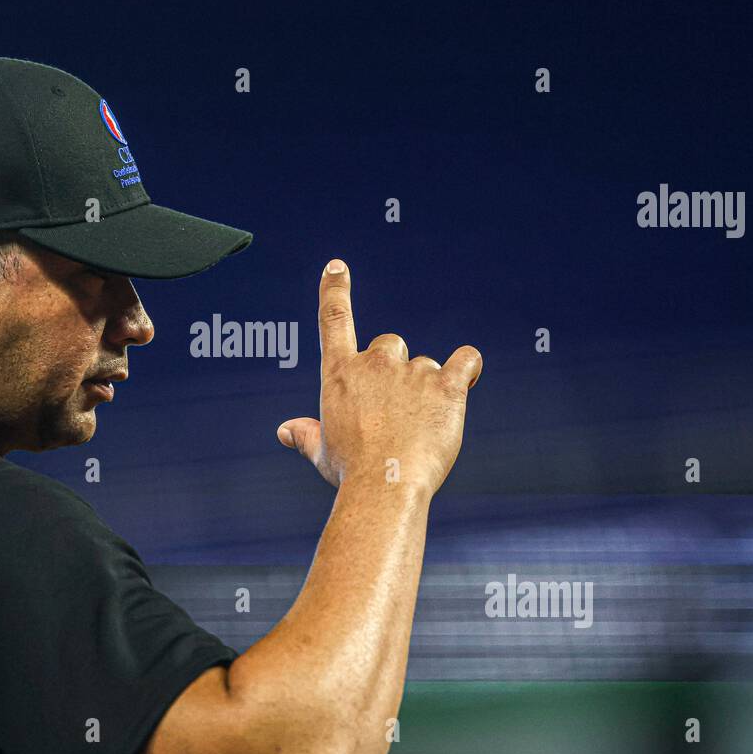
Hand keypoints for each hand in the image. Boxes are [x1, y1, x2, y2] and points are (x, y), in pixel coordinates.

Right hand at [277, 259, 481, 492]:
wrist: (385, 486)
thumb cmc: (351, 473)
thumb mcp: (322, 452)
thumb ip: (305, 434)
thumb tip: (284, 431)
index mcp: (340, 374)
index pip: (334, 319)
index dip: (335, 290)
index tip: (336, 267)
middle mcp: (374, 363)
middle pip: (390, 344)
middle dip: (395, 371)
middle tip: (395, 412)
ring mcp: (412, 371)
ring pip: (426, 365)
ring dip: (427, 387)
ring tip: (420, 428)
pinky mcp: (446, 385)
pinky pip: (466, 360)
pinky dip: (468, 367)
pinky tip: (466, 380)